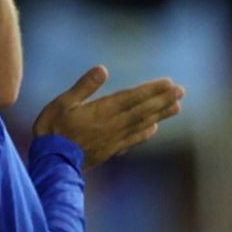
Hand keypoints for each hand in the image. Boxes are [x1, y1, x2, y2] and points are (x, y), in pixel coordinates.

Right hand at [33, 66, 184, 166]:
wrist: (50, 162)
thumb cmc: (52, 130)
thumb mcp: (62, 103)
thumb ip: (83, 87)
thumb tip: (103, 69)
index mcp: (101, 111)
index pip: (131, 98)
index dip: (151, 90)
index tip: (169, 83)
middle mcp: (112, 125)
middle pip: (142, 110)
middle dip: (162, 100)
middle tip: (181, 91)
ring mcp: (112, 139)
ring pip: (141, 124)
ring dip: (160, 115)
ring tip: (177, 107)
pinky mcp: (109, 150)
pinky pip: (131, 140)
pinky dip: (145, 134)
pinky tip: (154, 129)